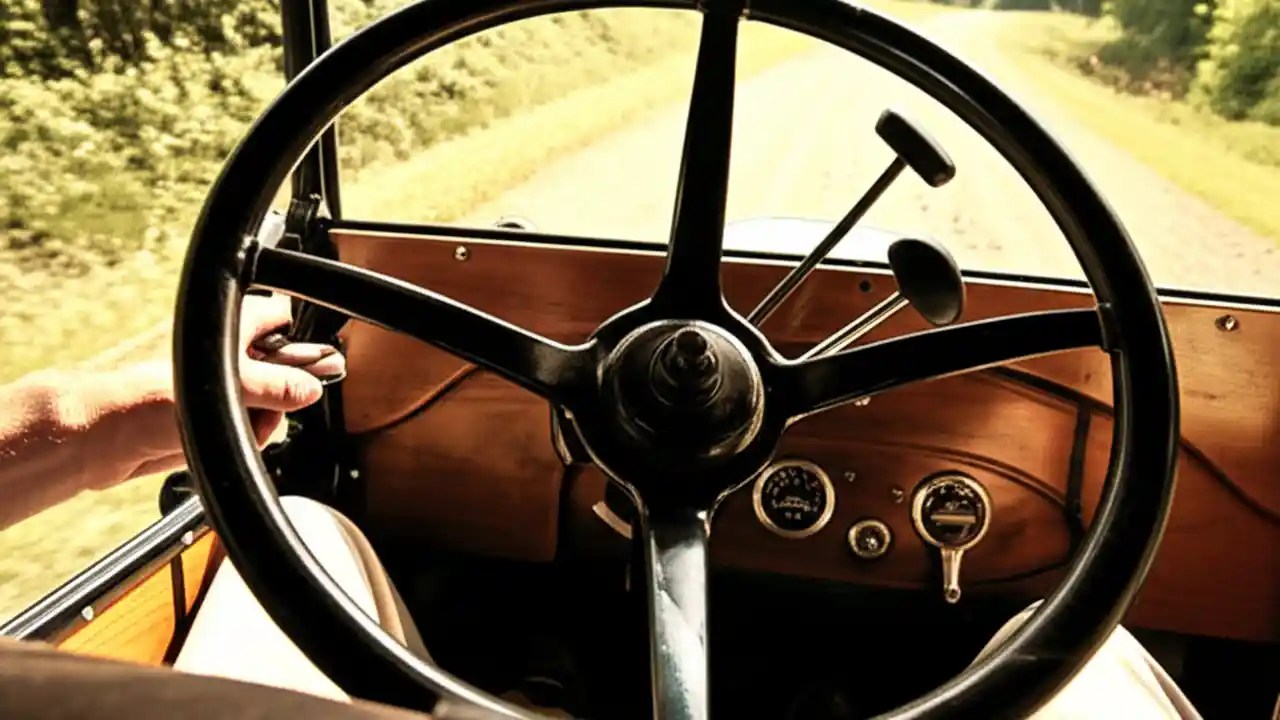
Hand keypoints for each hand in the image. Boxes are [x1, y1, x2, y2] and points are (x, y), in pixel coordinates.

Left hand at [114, 294, 345, 481]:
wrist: (97, 439)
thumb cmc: (139, 398)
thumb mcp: (226, 388)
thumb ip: (277, 387)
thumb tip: (310, 388)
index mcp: (226, 325)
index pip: (283, 317)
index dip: (301, 340)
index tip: (313, 366)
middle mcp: (221, 351)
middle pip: (280, 369)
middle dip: (280, 397)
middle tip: (263, 410)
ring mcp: (212, 385)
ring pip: (263, 403)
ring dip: (258, 423)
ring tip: (233, 431)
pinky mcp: (203, 416)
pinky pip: (241, 427)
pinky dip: (238, 437)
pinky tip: (219, 443)